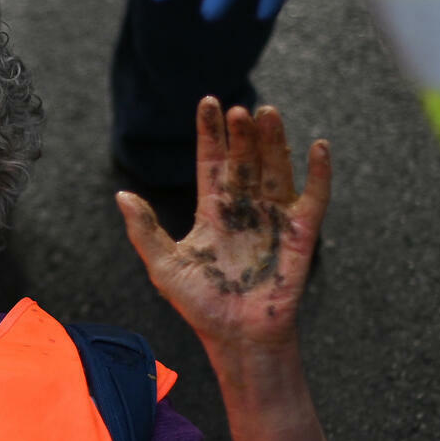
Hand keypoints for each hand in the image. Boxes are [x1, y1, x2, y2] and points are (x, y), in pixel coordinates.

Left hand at [116, 98, 329, 352]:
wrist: (237, 338)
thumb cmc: (200, 307)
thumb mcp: (164, 266)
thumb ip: (144, 230)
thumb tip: (121, 194)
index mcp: (213, 210)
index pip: (212, 162)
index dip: (211, 133)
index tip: (209, 102)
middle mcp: (245, 208)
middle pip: (246, 160)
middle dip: (242, 135)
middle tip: (239, 110)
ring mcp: (275, 218)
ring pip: (276, 170)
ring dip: (274, 142)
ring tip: (268, 114)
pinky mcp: (301, 234)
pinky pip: (314, 198)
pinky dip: (319, 173)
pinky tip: (318, 146)